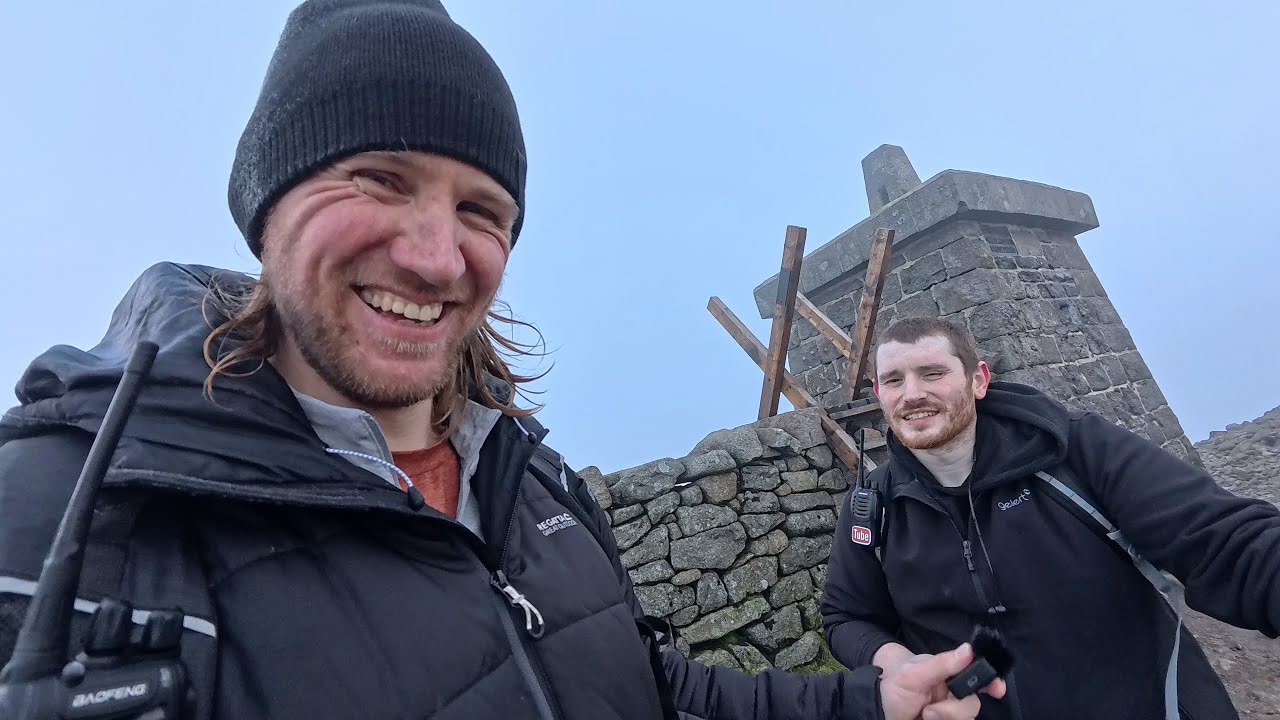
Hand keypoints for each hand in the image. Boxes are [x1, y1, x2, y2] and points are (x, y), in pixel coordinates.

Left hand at [878, 643, 1005, 719]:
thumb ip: (942, 664)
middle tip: (929, 711)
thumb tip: (969, 649)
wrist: (875, 710)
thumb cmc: (892, 685)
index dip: (992, 682)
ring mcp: (949, 711)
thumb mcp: (914, 674)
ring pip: (966, 718)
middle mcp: (952, 693)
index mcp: (948, 674)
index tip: (997, 690)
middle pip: (973, 704)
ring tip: (924, 716)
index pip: (978, 675)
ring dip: (946, 718)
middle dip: (954, 710)